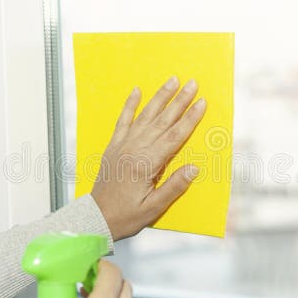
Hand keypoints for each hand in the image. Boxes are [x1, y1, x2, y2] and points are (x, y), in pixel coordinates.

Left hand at [91, 77, 205, 239]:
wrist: (95, 217)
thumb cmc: (126, 215)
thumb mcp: (153, 207)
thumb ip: (174, 186)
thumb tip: (194, 168)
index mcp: (146, 164)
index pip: (173, 137)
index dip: (189, 119)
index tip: (202, 103)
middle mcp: (134, 149)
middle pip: (162, 121)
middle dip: (179, 101)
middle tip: (193, 84)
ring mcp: (122, 146)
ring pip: (145, 116)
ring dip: (160, 97)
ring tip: (172, 80)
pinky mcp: (113, 146)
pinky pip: (122, 121)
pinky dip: (129, 105)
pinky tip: (136, 91)